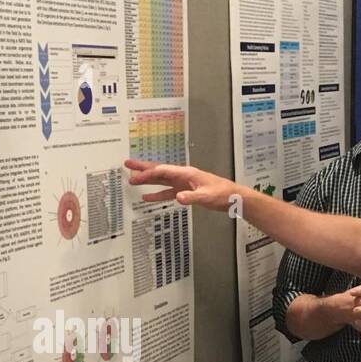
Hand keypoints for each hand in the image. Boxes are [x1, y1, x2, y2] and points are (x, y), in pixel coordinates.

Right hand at [124, 159, 241, 212]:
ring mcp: (182, 183)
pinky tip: (147, 196)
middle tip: (127, 164)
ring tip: (132, 178)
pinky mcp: (184, 191)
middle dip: (143, 167)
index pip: (163, 171)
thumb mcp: (207, 196)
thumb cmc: (223, 193)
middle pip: (159, 170)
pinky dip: (156, 194)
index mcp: (187, 173)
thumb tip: (178, 197)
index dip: (148, 173)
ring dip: (146, 179)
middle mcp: (182, 175)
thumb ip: (192, 197)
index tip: (135, 177)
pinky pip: (166, 191)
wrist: (232, 197)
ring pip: (160, 180)